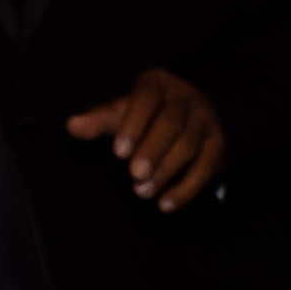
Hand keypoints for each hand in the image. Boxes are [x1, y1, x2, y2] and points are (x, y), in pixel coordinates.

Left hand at [63, 68, 228, 211]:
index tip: (118, 153)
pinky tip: (165, 205)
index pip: (147, 100)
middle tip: (134, 176)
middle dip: (153, 150)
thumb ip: (99, 121)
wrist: (187, 118)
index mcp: (159, 84)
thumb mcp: (121, 114)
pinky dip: (186, 189)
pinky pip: (205, 168)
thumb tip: (72, 125)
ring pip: (189, 146)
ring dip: (166, 172)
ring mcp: (207, 121)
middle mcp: (188, 98)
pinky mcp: (218, 145)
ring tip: (142, 193)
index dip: (134, 124)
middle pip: (172, 123)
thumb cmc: (146, 116)